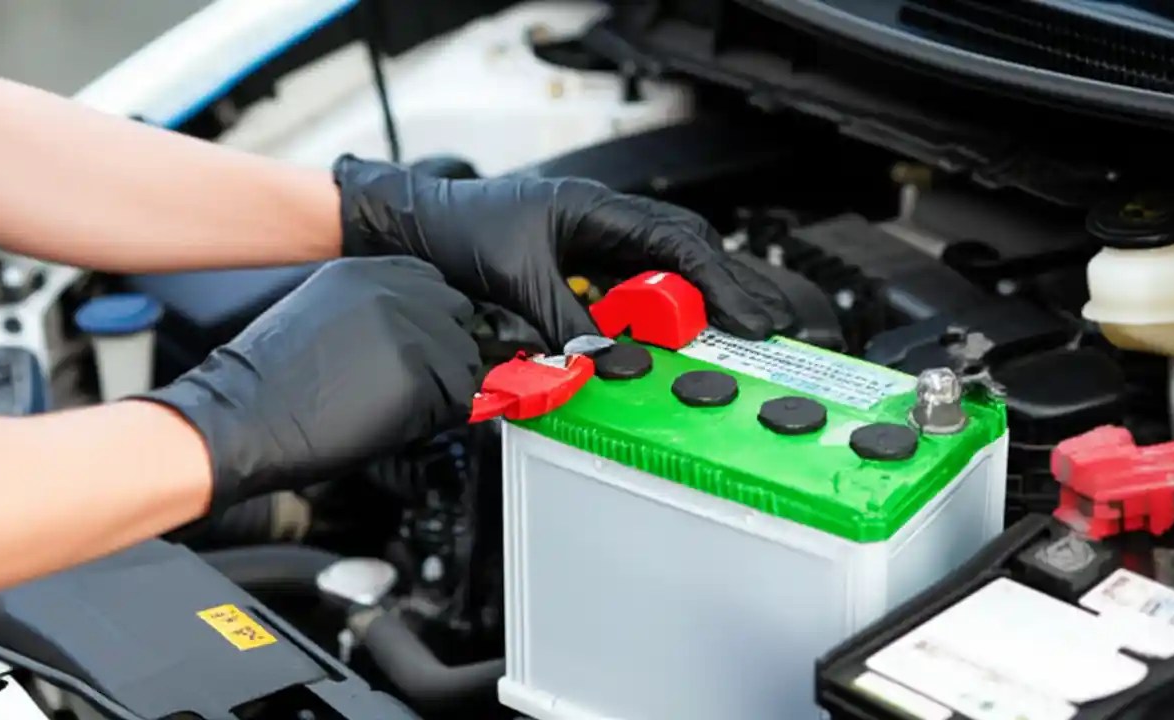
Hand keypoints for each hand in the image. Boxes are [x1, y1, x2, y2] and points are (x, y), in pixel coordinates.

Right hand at [139, 257, 480, 510]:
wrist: (242, 418)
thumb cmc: (269, 382)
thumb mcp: (322, 314)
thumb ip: (374, 311)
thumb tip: (417, 333)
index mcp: (368, 272)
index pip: (436, 286)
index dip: (435, 324)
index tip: (427, 348)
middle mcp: (395, 293)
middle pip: (459, 319)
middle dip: (445, 352)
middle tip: (416, 383)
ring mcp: (409, 332)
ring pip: (464, 363)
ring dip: (443, 390)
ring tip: (398, 406)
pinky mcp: (418, 376)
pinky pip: (456, 401)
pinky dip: (436, 418)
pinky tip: (396, 422)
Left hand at [333, 156, 793, 348]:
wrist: (415, 224)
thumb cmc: (458, 228)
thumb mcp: (514, 276)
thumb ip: (563, 316)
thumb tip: (602, 355)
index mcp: (593, 207)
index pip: (676, 240)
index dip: (716, 281)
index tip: (744, 317)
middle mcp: (600, 218)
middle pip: (682, 248)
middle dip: (723, 287)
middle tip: (758, 326)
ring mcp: (590, 239)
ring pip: (660, 266)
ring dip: (693, 299)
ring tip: (728, 332)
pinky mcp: (576, 262)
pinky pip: (628, 284)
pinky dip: (652, 309)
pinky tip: (666, 334)